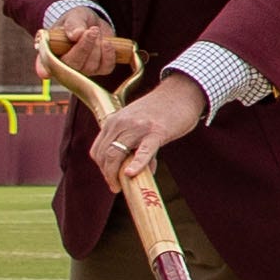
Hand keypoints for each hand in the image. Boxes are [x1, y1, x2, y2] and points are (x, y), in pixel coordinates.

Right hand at [46, 11, 134, 81]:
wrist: (92, 23)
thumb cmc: (77, 20)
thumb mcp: (74, 16)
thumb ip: (73, 24)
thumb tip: (76, 34)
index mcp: (50, 52)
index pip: (44, 65)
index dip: (44, 69)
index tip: (45, 73)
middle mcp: (64, 65)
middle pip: (73, 65)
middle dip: (84, 47)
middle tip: (91, 31)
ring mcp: (82, 70)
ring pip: (91, 67)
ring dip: (97, 47)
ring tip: (95, 31)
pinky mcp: (99, 69)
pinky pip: (106, 68)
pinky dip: (109, 55)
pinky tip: (107, 43)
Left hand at [93, 74, 207, 187]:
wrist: (181, 92)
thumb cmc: (161, 110)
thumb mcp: (139, 123)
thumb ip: (134, 145)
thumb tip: (136, 172)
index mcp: (115, 120)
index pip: (98, 149)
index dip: (102, 167)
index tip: (111, 178)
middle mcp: (122, 123)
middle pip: (104, 154)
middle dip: (107, 174)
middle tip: (115, 187)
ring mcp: (138, 127)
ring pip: (115, 154)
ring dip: (114, 174)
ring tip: (120, 186)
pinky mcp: (156, 132)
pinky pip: (143, 151)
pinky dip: (136, 164)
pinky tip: (132, 173)